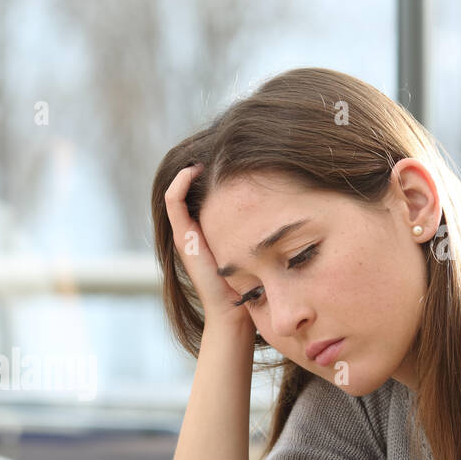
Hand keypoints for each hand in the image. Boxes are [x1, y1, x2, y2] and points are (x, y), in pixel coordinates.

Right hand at [163, 164, 253, 332]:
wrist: (235, 311)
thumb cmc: (251, 284)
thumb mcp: (257, 246)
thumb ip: (261, 227)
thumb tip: (287, 203)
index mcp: (207, 231)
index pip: (201, 193)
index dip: (211, 172)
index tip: (230, 157)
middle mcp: (192, 231)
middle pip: (187, 189)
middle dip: (199, 168)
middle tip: (217, 148)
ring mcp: (184, 234)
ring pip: (176, 191)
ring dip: (188, 170)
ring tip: (205, 154)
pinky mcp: (182, 237)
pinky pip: (173, 201)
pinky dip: (180, 182)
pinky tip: (196, 170)